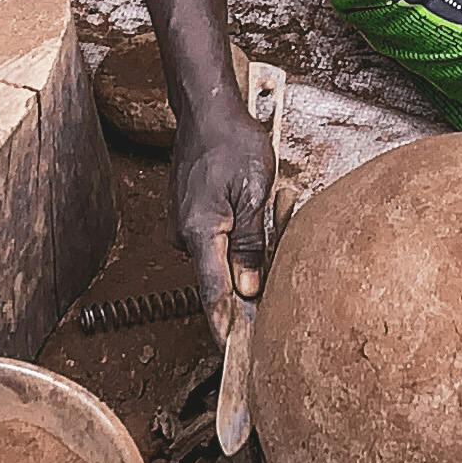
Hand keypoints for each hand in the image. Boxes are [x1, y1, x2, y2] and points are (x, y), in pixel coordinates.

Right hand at [169, 93, 275, 328]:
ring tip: (272, 198)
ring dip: (249, 243)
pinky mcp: (190, 213)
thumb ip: (251, 244)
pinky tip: (257, 200)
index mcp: (199, 233)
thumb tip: (248, 289)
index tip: (231, 354)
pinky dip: (239, 228)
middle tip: (277, 229)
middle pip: (222, 274)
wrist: (206, 108)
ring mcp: (185, 223)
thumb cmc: (231, 142)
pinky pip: (218, 235)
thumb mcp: (254, 193)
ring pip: (223, 252)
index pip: (212, 293)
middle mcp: (185, 233)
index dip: (223, 326)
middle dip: (252, 270)